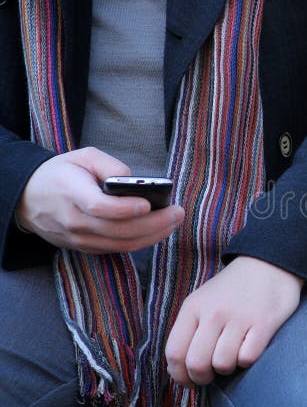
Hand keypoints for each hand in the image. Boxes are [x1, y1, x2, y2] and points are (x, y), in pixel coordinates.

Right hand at [15, 146, 184, 253]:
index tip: (149, 204)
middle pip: (119, 230)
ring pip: (123, 244)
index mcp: (71, 193)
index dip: (126, 209)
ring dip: (154, 235)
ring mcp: (80, 239)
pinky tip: (160, 229)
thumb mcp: (83, 157)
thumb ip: (110, 165)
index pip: (100, 207)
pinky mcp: (86, 248)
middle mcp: (75, 221)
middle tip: (178, 212)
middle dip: (154, 223)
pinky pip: (119, 249)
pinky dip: (143, 241)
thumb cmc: (61, 174)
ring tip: (175, 220)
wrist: (29, 199)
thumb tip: (135, 180)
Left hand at [165, 256, 303, 386]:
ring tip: (233, 356)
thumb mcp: (203, 301)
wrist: (269, 263)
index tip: (189, 380)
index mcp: (193, 308)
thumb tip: (180, 367)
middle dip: (203, 378)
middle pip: (197, 364)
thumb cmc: (234, 290)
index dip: (180, 375)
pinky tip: (250, 347)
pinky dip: (247, 360)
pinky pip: (247, 358)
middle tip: (212, 374)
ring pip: (223, 364)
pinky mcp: (263, 323)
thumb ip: (190, 329)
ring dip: (228, 369)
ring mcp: (239, 318)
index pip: (174, 353)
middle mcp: (213, 313)